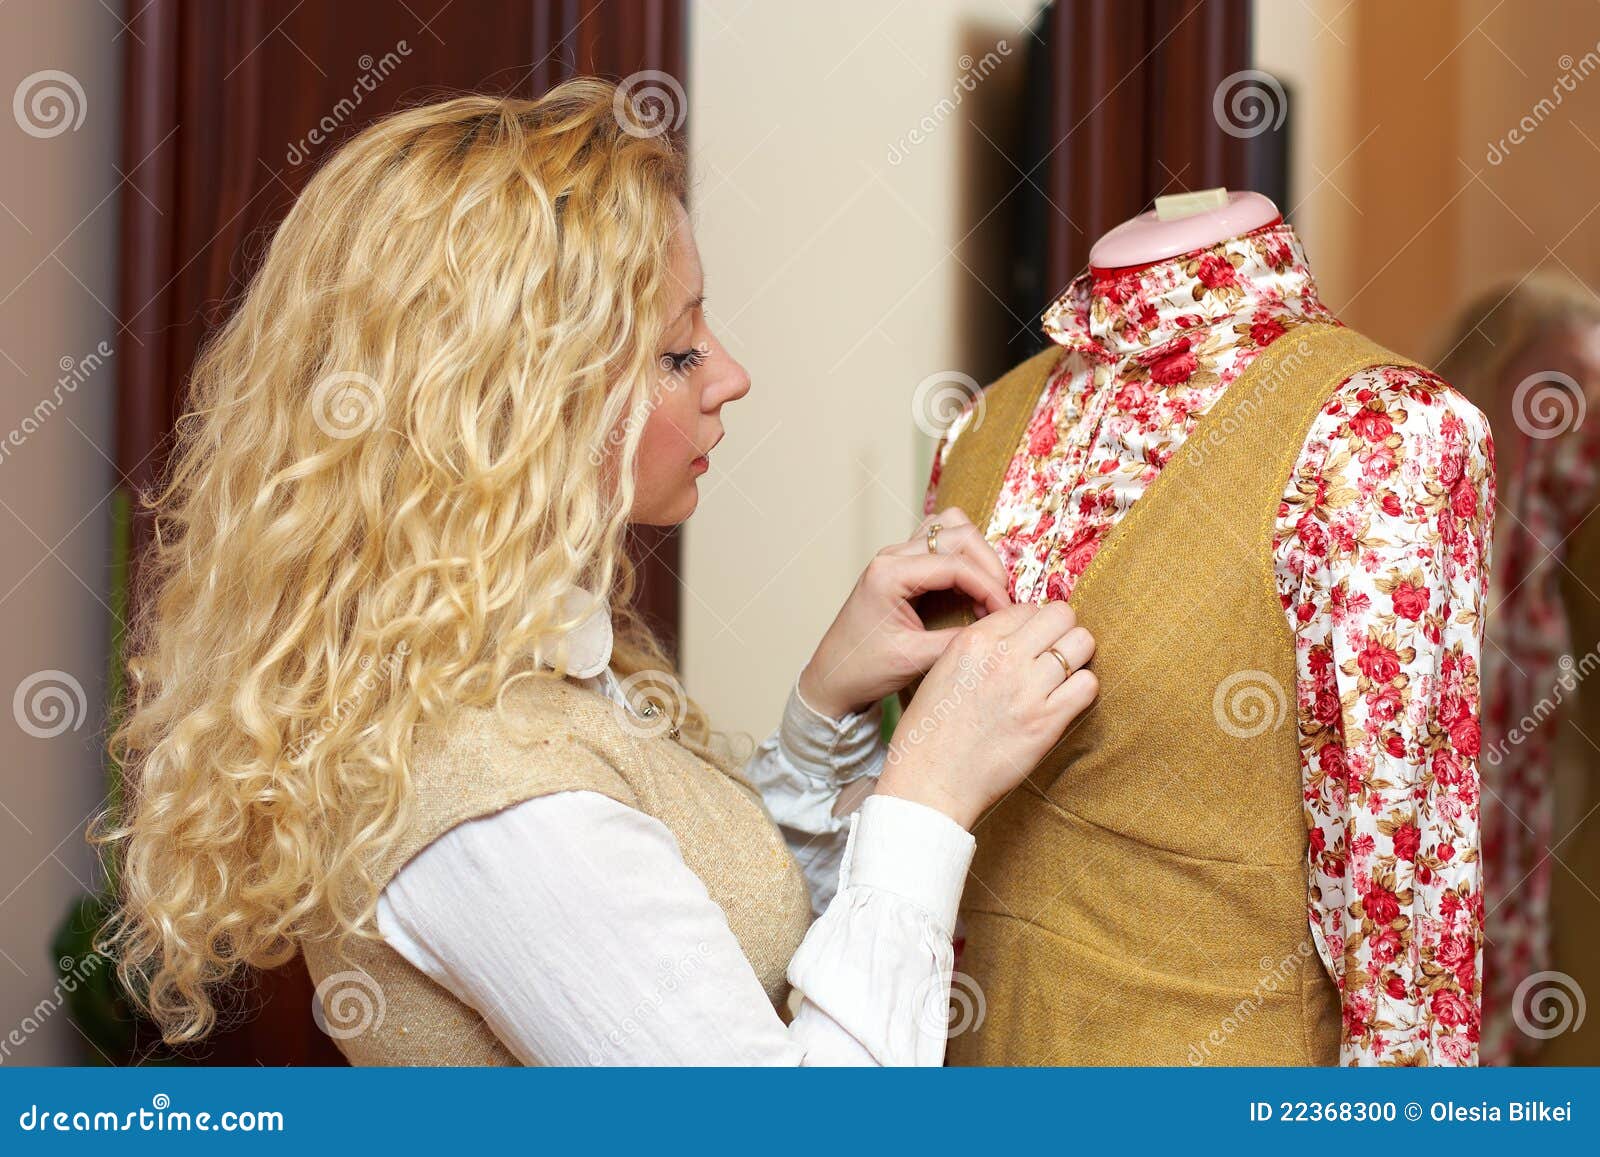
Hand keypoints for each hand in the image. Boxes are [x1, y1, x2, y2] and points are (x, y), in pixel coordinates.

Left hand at [797, 508, 1010, 719]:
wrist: (834, 676)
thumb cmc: (865, 669)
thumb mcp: (915, 659)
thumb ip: (958, 639)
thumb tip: (999, 627)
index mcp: (889, 574)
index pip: (955, 564)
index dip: (989, 587)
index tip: (1006, 612)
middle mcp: (891, 556)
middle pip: (958, 534)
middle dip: (988, 566)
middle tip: (1000, 603)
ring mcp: (896, 556)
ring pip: (950, 528)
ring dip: (976, 555)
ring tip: (986, 592)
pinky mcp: (903, 565)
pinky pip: (941, 543)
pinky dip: (964, 559)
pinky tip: (970, 590)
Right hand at [876, 601, 1097, 828]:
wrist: (930, 781)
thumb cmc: (930, 731)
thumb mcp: (943, 670)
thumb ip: (979, 647)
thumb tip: (1016, 635)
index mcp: (974, 641)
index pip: (1026, 607)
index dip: (1032, 624)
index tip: (1030, 642)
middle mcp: (1003, 658)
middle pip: (1061, 615)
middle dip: (1061, 631)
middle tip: (1053, 653)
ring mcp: (1028, 689)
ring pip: (1081, 643)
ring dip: (1076, 657)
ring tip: (1061, 675)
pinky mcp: (1047, 721)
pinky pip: (1087, 685)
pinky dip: (1082, 689)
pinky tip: (1064, 699)